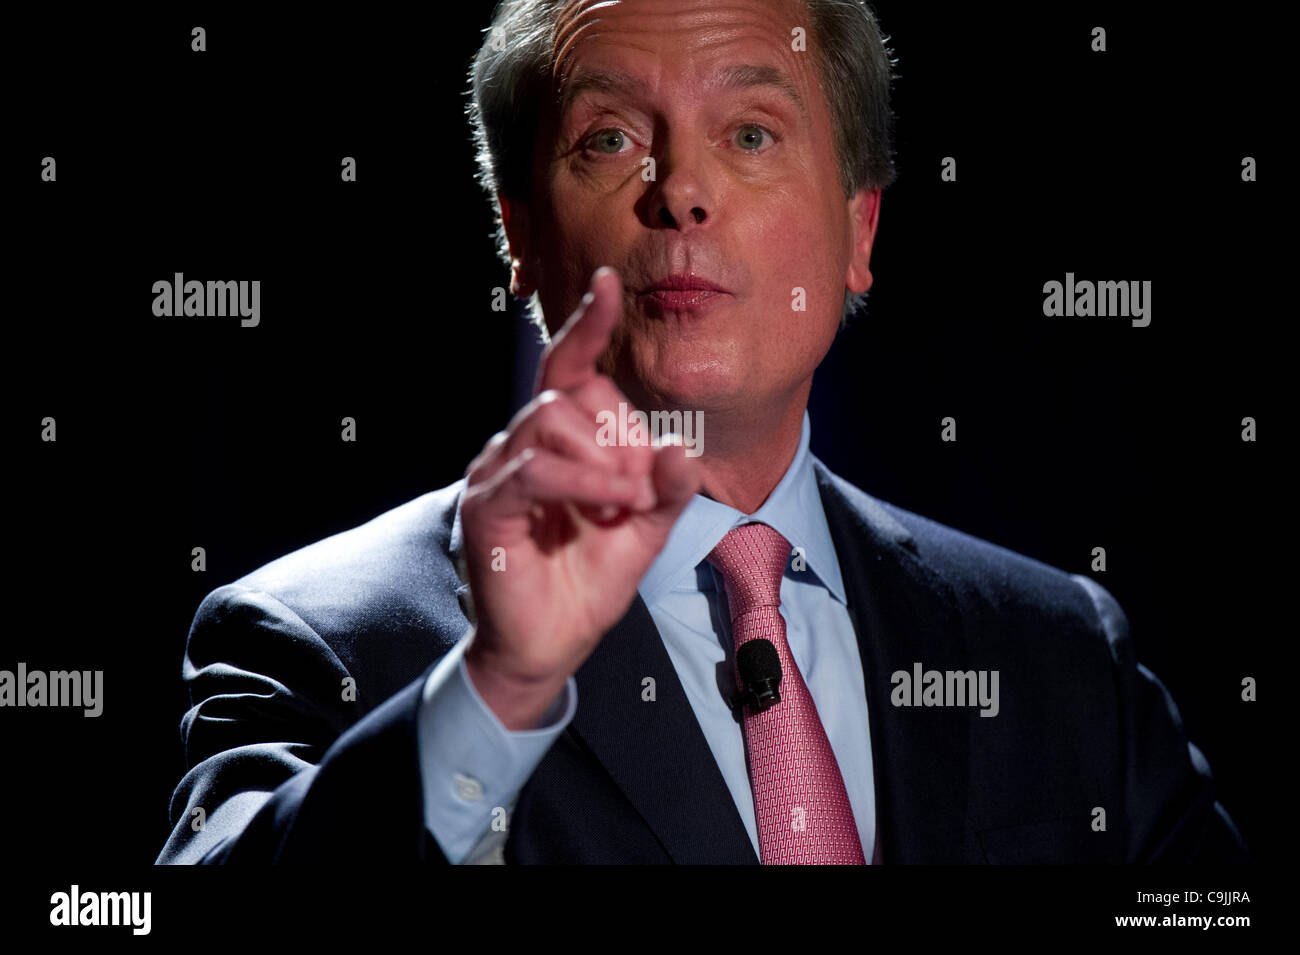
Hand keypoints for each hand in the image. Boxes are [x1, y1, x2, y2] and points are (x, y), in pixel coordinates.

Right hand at [459, 267, 700, 728]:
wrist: (550, 646)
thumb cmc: (588, 582)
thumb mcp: (645, 531)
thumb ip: (666, 488)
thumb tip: (683, 447)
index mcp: (558, 443)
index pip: (568, 370)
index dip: (587, 327)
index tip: (608, 283)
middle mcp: (519, 446)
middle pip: (571, 396)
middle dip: (621, 436)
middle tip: (641, 490)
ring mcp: (495, 472)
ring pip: (550, 422)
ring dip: (604, 460)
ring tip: (624, 503)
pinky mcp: (483, 506)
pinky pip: (533, 469)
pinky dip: (578, 481)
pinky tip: (604, 505)